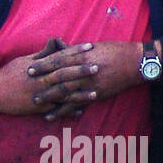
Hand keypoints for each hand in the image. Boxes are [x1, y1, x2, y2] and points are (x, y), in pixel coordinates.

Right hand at [0, 39, 98, 115]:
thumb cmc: (10, 74)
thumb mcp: (25, 60)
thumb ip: (43, 53)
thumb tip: (56, 41)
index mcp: (40, 66)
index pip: (61, 56)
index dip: (76, 52)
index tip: (90, 46)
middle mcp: (41, 80)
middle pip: (64, 74)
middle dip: (81, 71)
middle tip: (98, 66)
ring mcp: (40, 95)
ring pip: (63, 94)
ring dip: (80, 94)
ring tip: (96, 92)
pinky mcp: (38, 108)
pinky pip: (56, 110)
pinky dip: (68, 111)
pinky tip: (82, 111)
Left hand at [30, 40, 144, 119]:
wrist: (134, 63)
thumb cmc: (114, 51)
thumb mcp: (94, 47)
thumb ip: (75, 50)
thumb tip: (59, 47)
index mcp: (83, 55)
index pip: (58, 60)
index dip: (43, 65)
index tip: (30, 68)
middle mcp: (84, 70)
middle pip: (58, 77)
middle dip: (42, 82)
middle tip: (28, 86)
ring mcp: (90, 84)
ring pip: (65, 92)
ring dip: (49, 98)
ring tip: (36, 103)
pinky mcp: (96, 95)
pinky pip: (76, 105)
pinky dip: (64, 111)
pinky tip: (53, 116)